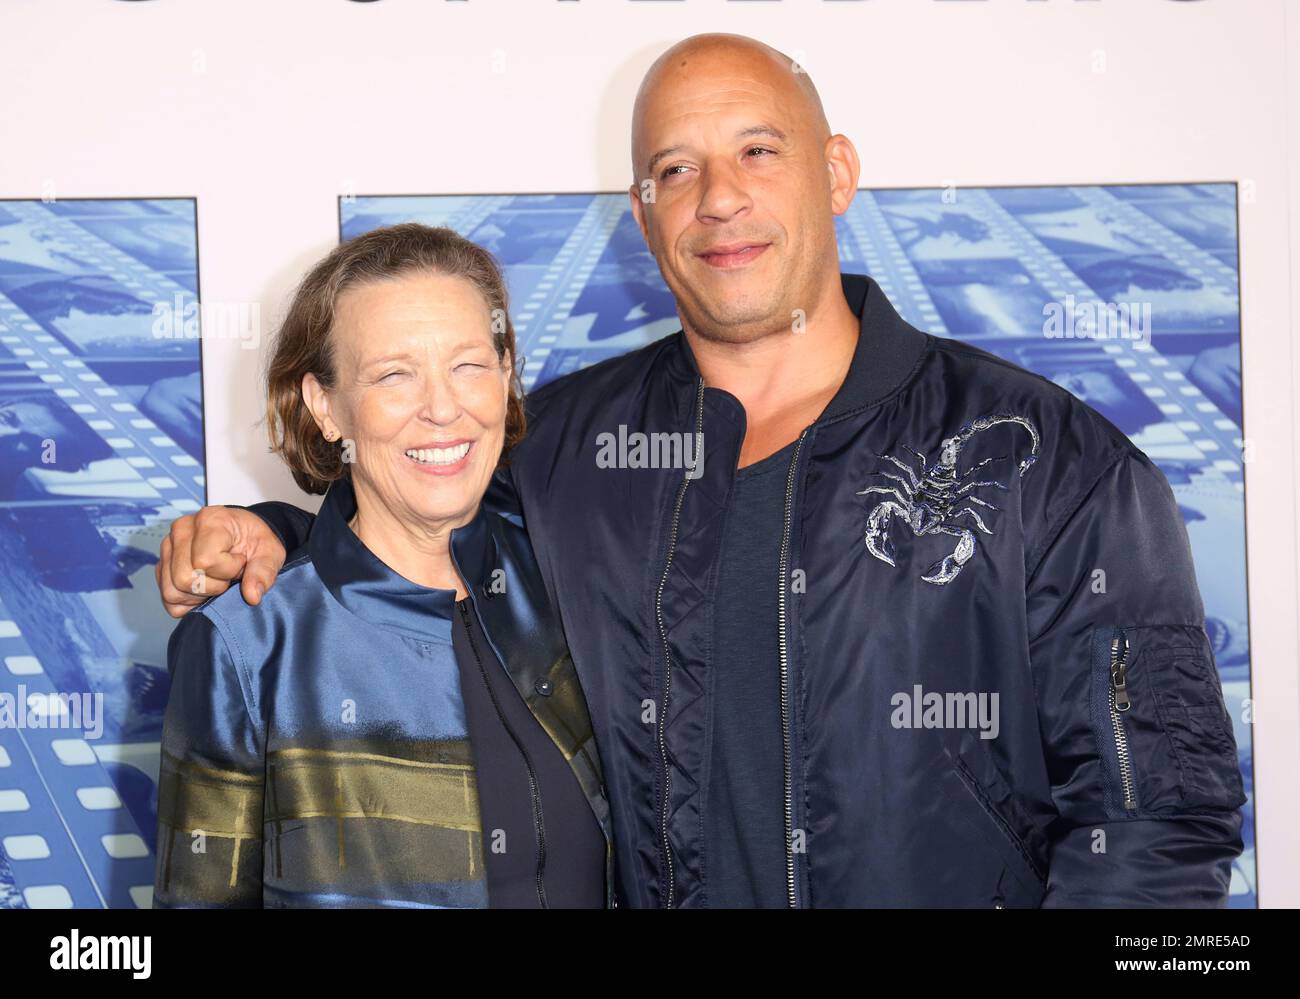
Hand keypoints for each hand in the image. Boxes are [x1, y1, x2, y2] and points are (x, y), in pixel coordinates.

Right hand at [155, 506, 286, 616]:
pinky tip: (204, 588)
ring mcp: (167, 547)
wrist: (244, 535)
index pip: (204, 560)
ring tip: (216, 579)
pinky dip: (187, 601)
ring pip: (172, 591)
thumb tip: (252, 597)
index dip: (228, 570)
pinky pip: (168, 598)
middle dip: (213, 586)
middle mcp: (181, 530)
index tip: (241, 560)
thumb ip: (264, 572)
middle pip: (184, 578)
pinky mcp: (162, 565)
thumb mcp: (271, 552)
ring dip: (199, 595)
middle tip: (229, 574)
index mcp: (209, 520)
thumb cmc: (255, 540)